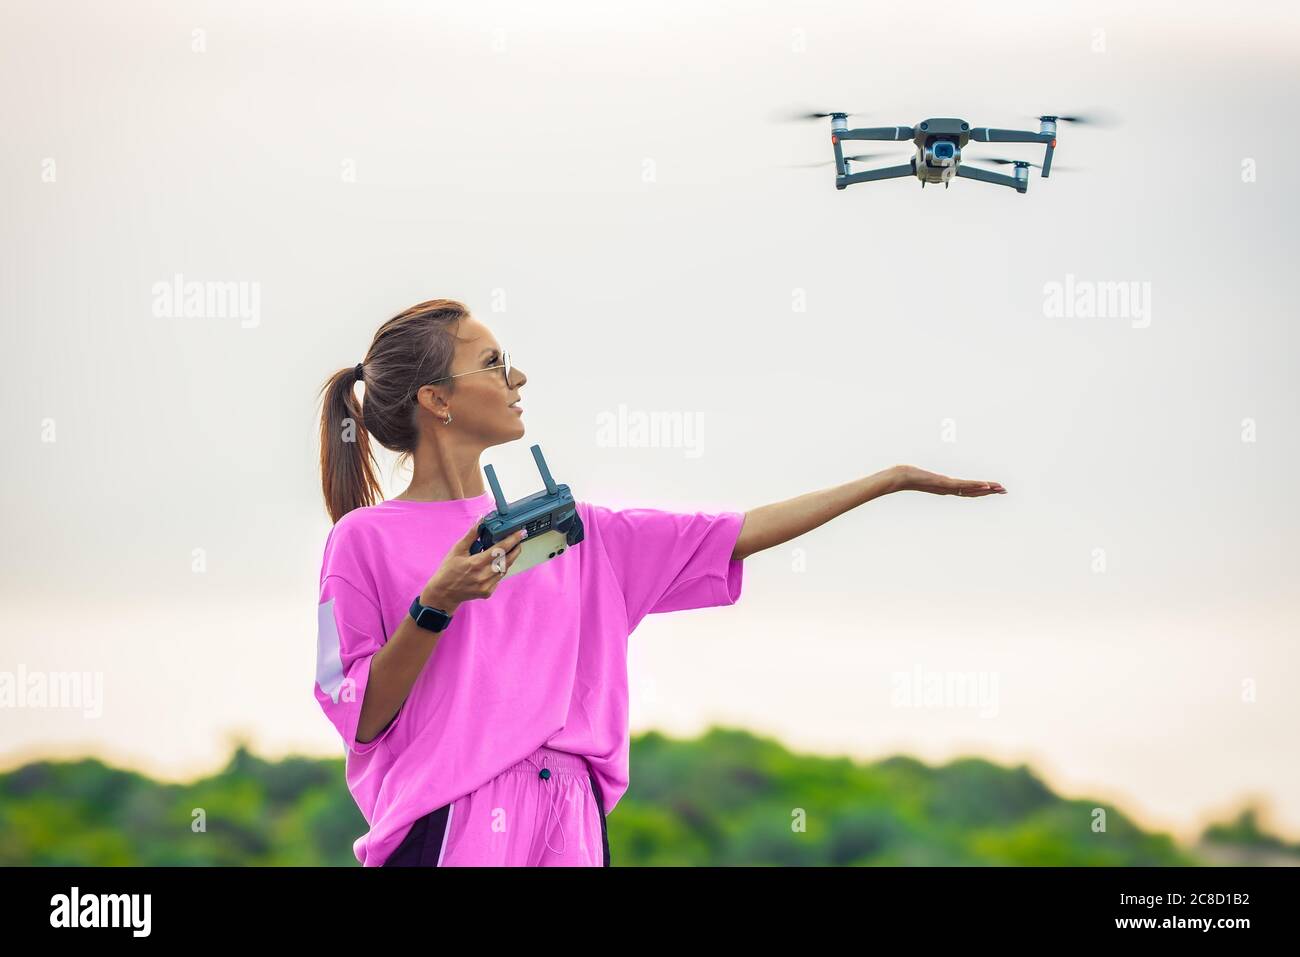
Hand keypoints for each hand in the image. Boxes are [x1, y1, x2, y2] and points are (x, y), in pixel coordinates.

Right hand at [420, 513, 527, 613]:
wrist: (443, 593)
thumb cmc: (449, 569)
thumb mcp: (457, 550)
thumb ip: (471, 535)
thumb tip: (481, 520)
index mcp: (476, 563)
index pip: (500, 549)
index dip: (512, 540)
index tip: (520, 532)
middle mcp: (484, 575)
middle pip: (507, 560)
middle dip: (515, 549)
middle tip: (519, 539)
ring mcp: (487, 586)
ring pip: (504, 569)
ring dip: (508, 558)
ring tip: (510, 549)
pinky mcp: (488, 592)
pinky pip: (499, 578)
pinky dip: (500, 569)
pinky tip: (496, 563)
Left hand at [890, 464, 1005, 496]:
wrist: (900, 477)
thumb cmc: (909, 475)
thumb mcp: (922, 474)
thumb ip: (925, 473)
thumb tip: (926, 470)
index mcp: (946, 487)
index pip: (968, 490)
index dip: (982, 490)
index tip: (994, 489)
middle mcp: (949, 489)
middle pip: (973, 491)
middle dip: (989, 491)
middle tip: (1004, 491)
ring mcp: (947, 487)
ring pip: (970, 489)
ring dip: (986, 489)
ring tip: (999, 489)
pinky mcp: (943, 484)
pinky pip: (962, 485)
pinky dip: (974, 486)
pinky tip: (984, 485)